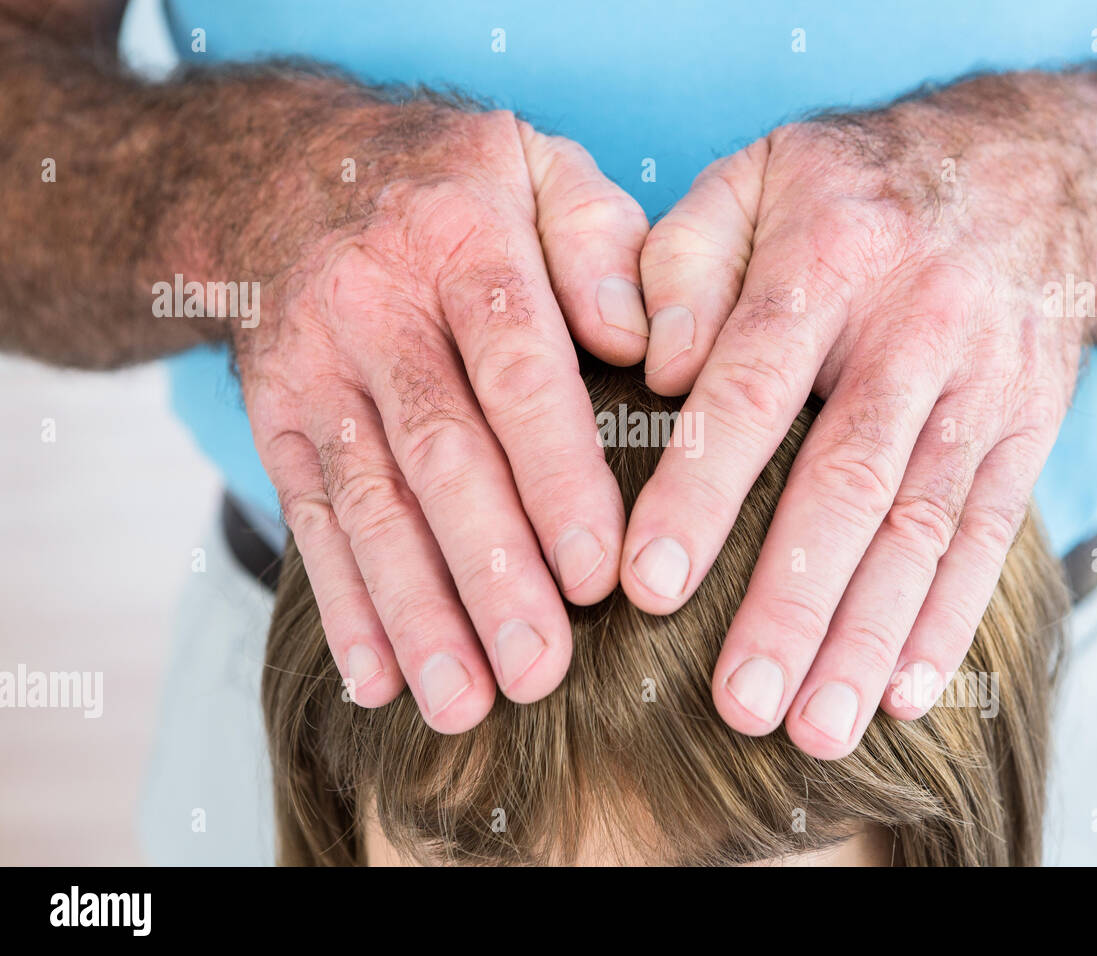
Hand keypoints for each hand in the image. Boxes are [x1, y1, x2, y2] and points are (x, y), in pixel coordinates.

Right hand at [235, 102, 648, 730]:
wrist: (278, 171)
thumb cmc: (452, 183)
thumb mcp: (539, 167)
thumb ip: (603, 245)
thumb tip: (649, 345)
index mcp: (460, 238)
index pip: (515, 366)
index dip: (557, 474)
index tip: (605, 573)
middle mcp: (373, 307)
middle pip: (437, 453)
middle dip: (491, 570)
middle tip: (542, 670)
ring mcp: (312, 369)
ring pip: (367, 502)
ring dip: (416, 610)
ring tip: (465, 702)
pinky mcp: (275, 420)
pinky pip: (307, 517)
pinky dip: (343, 604)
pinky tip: (377, 680)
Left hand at [627, 89, 1096, 757]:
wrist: (1030, 173)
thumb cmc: (850, 189)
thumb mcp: (755, 178)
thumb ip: (685, 262)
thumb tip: (652, 366)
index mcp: (827, 260)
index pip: (752, 390)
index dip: (701, 492)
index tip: (645, 587)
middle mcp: (915, 328)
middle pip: (850, 482)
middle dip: (794, 603)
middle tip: (741, 705)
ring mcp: (985, 384)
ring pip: (924, 527)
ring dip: (870, 636)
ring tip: (817, 729)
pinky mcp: (1028, 429)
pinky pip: (991, 534)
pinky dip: (948, 619)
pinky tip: (902, 693)